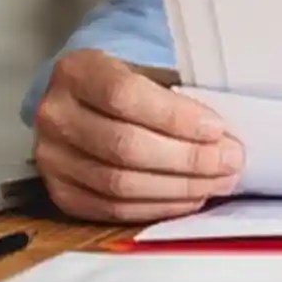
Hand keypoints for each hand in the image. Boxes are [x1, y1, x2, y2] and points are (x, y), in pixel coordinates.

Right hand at [32, 49, 243, 222]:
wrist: (85, 102)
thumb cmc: (128, 85)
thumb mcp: (148, 71)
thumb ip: (179, 95)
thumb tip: (224, 134)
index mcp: (77, 71)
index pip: (124, 95)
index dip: (174, 117)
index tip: (216, 128)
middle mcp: (55, 114)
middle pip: (124, 146)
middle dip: (187, 158)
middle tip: (230, 161)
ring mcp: (50, 158)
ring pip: (119, 184)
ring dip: (179, 188)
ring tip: (218, 181)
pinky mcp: (61, 193)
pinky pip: (113, 210)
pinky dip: (159, 207)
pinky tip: (190, 197)